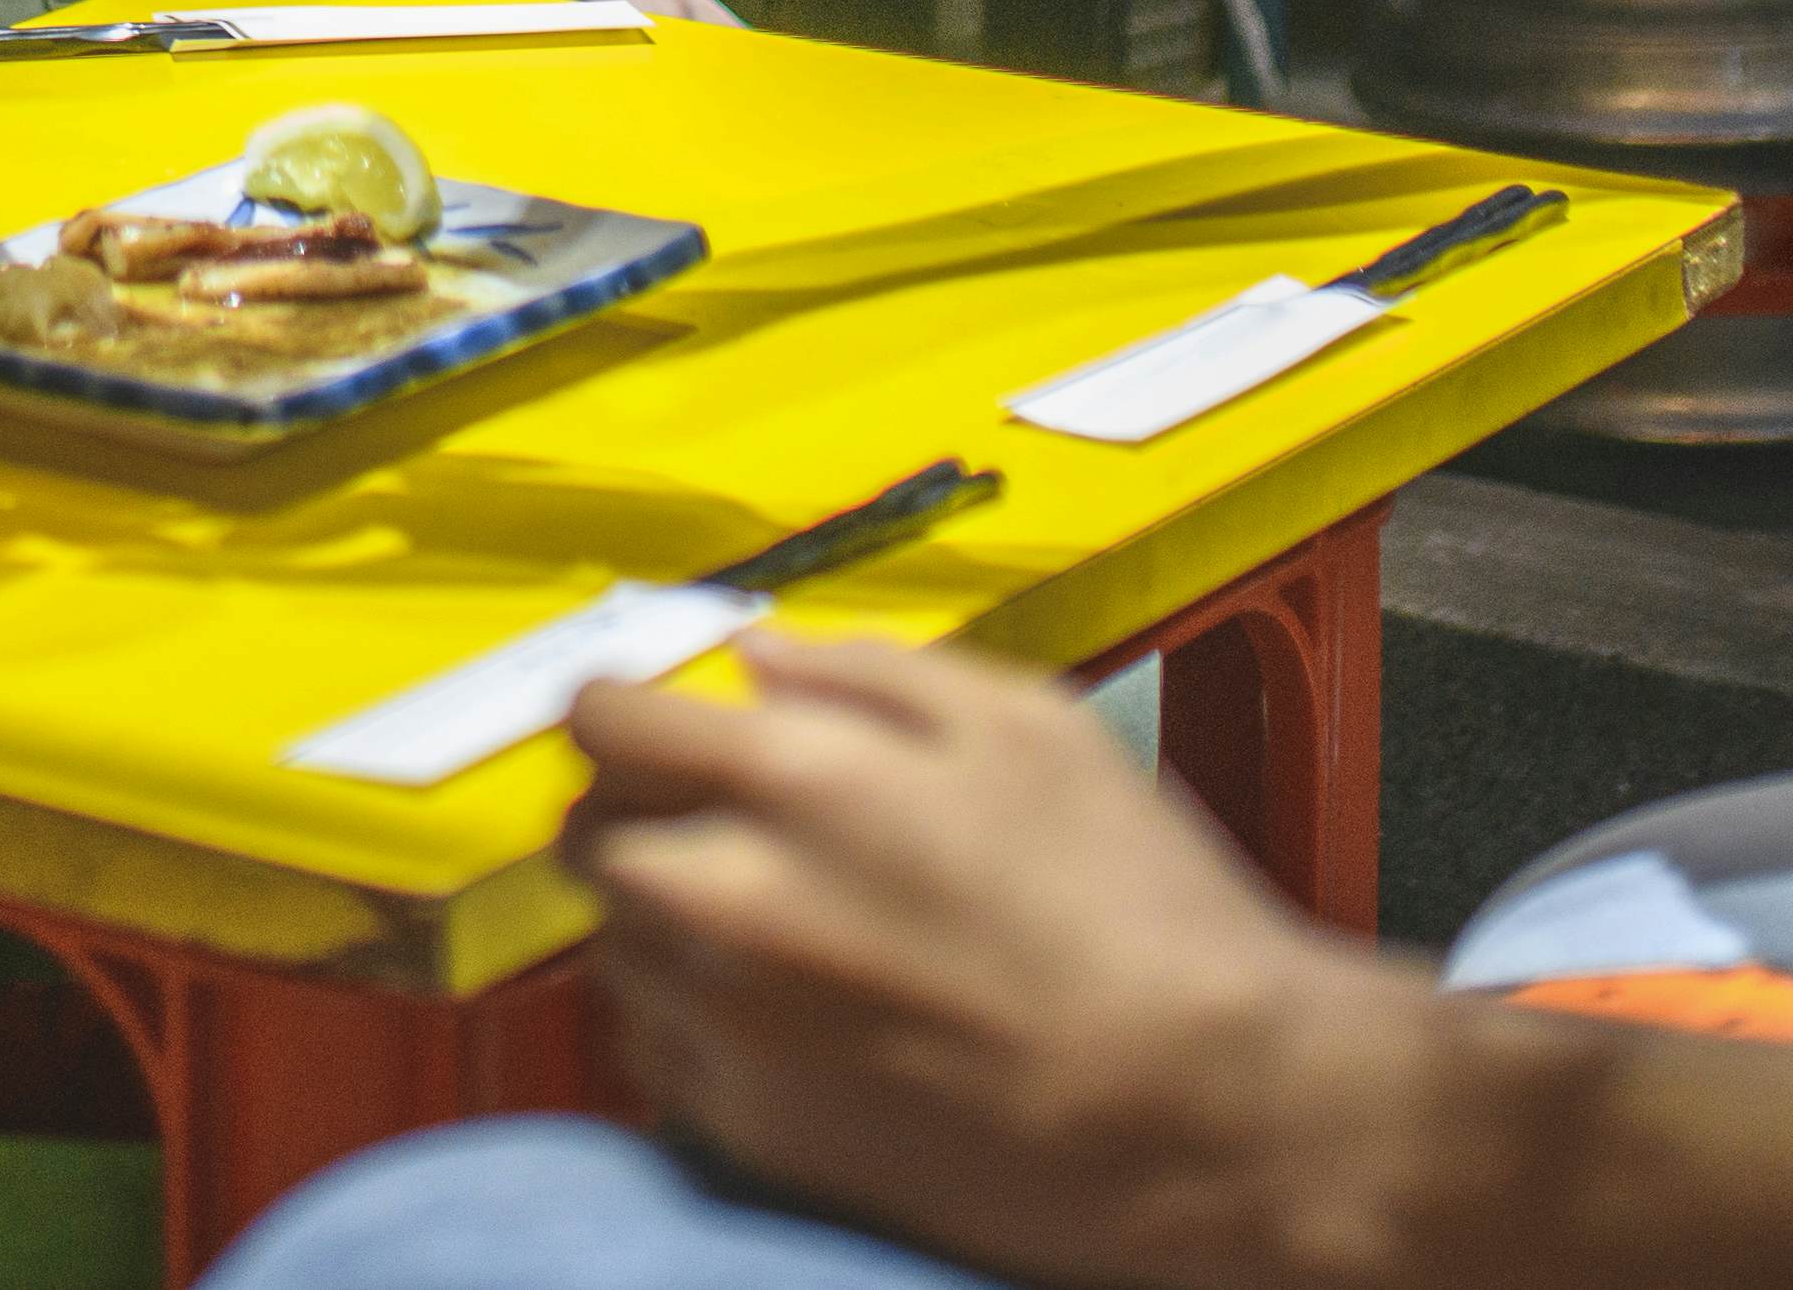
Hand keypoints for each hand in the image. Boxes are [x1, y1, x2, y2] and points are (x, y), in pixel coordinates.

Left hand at [568, 631, 1442, 1288]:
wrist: (1203, 1112)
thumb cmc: (1134, 900)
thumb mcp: (1031, 725)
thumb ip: (870, 672)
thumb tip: (754, 658)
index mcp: (796, 782)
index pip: (605, 720)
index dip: (622, 708)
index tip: (651, 718)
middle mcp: (730, 902)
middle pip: (588, 836)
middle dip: (633, 808)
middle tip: (712, 814)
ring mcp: (732, 1030)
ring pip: (612, 948)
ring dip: (656, 915)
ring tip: (757, 916)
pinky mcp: (754, 1133)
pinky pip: (655, 1052)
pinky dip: (687, 1018)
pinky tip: (776, 1008)